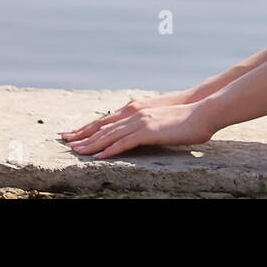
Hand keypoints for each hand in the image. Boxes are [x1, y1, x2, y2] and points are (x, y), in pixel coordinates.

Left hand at [59, 103, 214, 159]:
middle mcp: (134, 114)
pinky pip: (124, 143)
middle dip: (82, 135)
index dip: (88, 127)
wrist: (201, 111)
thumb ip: (146, 121)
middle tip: (64, 141)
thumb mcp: (160, 117)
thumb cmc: (184, 116)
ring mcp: (140, 122)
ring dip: (91, 144)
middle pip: (103, 126)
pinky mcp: (149, 132)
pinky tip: (99, 157)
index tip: (72, 133)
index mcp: (135, 109)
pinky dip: (110, 150)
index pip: (106, 120)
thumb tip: (138, 131)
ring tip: (76, 152)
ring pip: (109, 135)